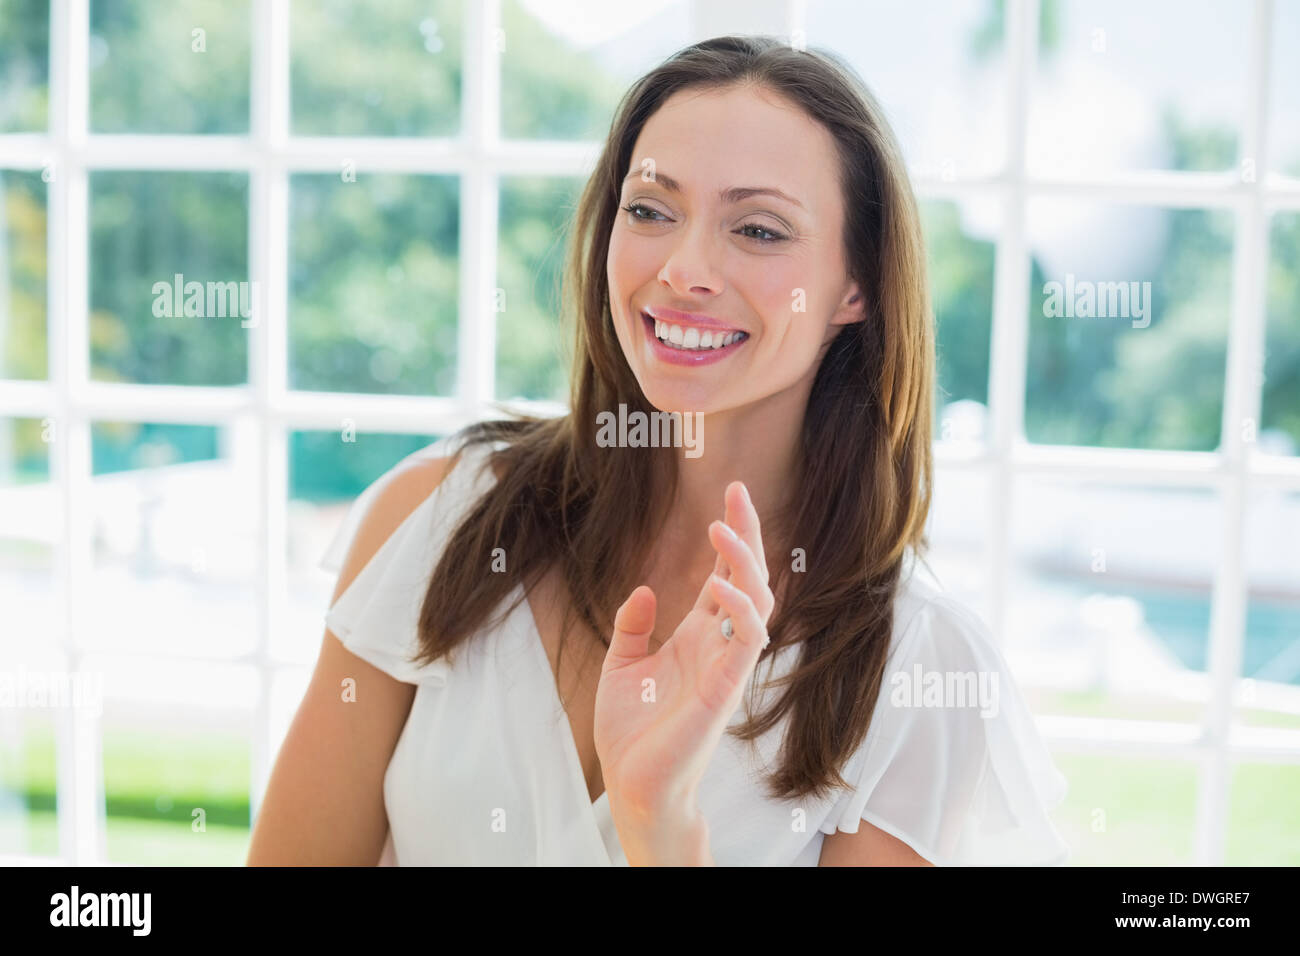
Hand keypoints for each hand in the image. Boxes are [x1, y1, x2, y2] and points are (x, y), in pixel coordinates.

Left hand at [593, 481, 775, 860]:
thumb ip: (633, 625)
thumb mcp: (620, 665)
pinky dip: (743, 608)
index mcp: (697, 635)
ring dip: (745, 562)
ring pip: (758, 601)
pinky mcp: (726, 687)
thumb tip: (646, 589)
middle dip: (748, 533)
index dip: (731, 535)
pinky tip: (725, 584)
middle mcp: (718, 644)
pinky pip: (750, 639)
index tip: (730, 492)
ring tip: (722, 528)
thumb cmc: (631, 732)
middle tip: (737, 491)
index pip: (724, 575)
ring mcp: (726, 664)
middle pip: (748, 577)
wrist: (632, 783)